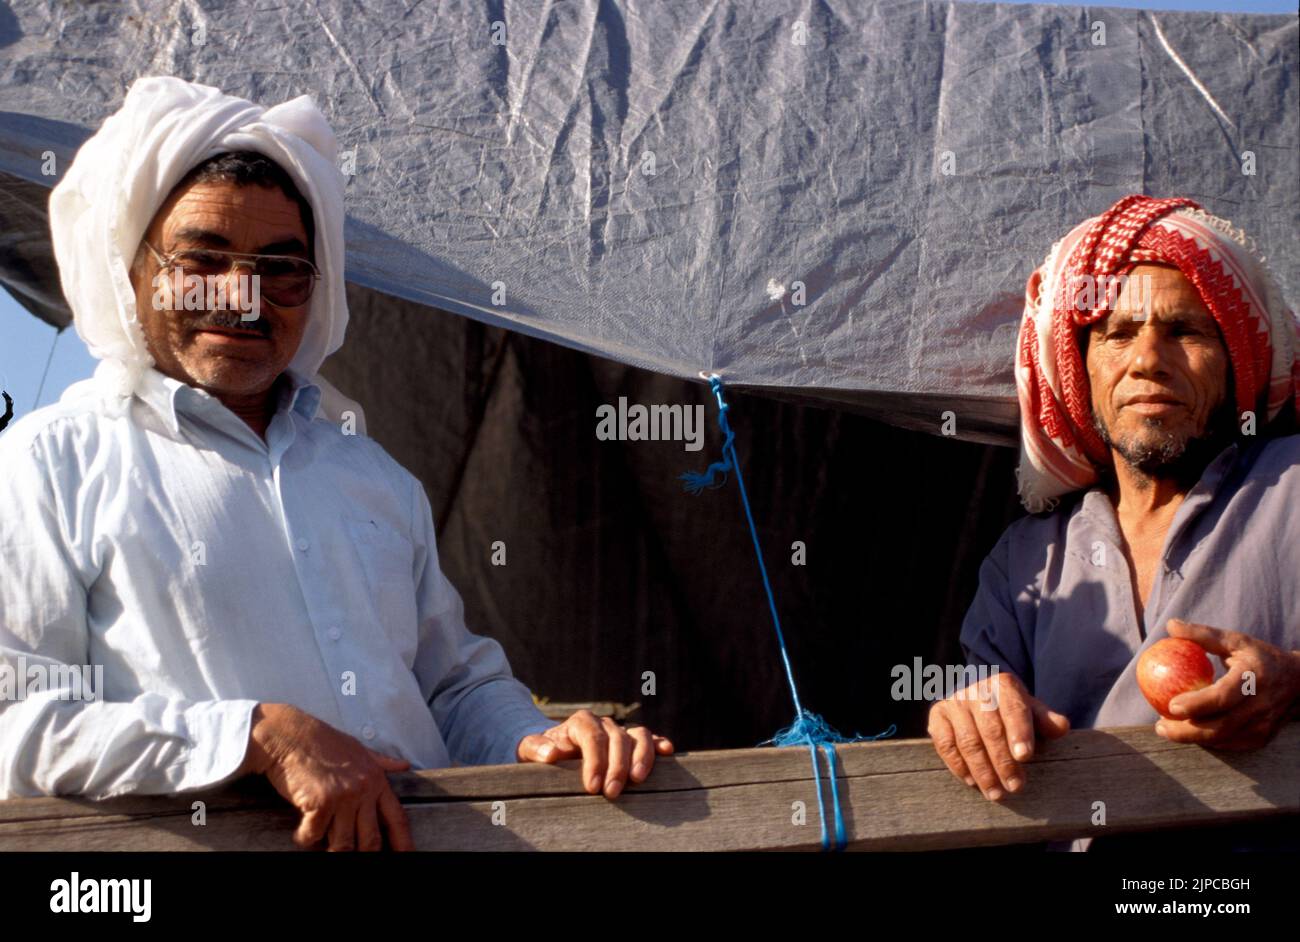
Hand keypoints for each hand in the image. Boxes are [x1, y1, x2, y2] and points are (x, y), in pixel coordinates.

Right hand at [237, 703, 414, 850]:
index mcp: (376, 779)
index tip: (408, 856)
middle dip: (361, 853)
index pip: (397, 818)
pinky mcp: (321, 802)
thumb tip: (404, 765)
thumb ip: (381, 762)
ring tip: (319, 834)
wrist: (289, 734)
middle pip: (370, 840)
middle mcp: (364, 789)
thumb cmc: (322, 742)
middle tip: (345, 851)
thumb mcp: (358, 749)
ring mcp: (344, 796)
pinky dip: (306, 837)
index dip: (404, 842)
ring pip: (342, 844)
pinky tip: (301, 828)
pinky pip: (314, 836)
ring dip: (328, 845)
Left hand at [516, 710, 673, 798]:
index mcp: (581, 722)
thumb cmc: (542, 752)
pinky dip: (658, 744)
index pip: (592, 736)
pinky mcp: (632, 743)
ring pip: (638, 735)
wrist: (554, 750)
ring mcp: (620, 732)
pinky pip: (649, 739)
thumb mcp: (530, 749)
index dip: (595, 760)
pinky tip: (667, 752)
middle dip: (617, 766)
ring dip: (642, 756)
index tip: (592, 786)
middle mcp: (604, 724)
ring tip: (639, 779)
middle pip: (618, 738)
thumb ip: (536, 748)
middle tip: (612, 793)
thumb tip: (551, 753)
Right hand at [927, 670, 1069, 800]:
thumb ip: (1045, 720)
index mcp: (1003, 685)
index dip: (1019, 733)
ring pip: (967, 740)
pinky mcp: (937, 715)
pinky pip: (945, 744)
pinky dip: (957, 765)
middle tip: (1015, 786)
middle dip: (1003, 761)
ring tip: (995, 792)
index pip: (1013, 709)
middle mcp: (976, 690)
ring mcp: (954, 702)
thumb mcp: (1031, 711)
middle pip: (990, 729)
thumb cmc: (1011, 711)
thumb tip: (1061, 727)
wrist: (978, 699)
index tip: (1025, 756)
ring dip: (982, 770)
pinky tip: (971, 781)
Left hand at [1155, 619, 1299, 750]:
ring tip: (1166, 730)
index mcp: (1253, 678)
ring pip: (1223, 739)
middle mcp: (1260, 705)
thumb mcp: (1236, 641)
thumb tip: (1170, 626)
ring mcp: (1263, 725)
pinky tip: (1188, 733)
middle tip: (1159, 726)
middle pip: (1221, 726)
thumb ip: (1204, 634)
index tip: (1171, 706)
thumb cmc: (1259, 657)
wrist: (1299, 682)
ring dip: (1192, 738)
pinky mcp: (1262, 737)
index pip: (1223, 697)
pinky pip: (1230, 744)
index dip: (1197, 704)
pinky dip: (1207, 741)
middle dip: (1187, 731)